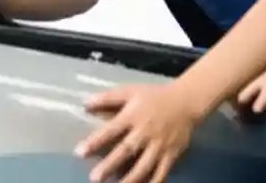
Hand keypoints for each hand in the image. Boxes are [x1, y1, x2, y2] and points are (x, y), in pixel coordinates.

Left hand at [75, 84, 200, 182]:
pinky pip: (161, 173)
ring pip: (144, 166)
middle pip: (126, 150)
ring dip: (130, 179)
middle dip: (110, 165)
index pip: (111, 130)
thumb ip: (108, 98)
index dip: (95, 141)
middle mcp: (145, 132)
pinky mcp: (171, 155)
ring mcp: (159, 146)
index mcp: (133, 116)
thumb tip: (84, 103)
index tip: (79, 152)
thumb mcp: (130, 91)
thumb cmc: (153, 96)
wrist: (186, 102)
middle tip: (94, 178)